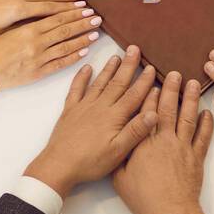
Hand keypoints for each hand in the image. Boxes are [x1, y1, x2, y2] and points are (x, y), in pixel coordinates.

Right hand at [0, 7, 103, 89]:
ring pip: (66, 46)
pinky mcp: (38, 72)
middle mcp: (36, 42)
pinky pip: (60, 64)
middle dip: (83, 23)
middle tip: (97, 17)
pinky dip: (73, 57)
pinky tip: (84, 51)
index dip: (73, 12)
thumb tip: (49, 15)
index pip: (57, 17)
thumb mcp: (11, 28)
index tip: (86, 6)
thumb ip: (30, 22)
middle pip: (65, 29)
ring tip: (95, 33)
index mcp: (28, 28)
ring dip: (82, 39)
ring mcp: (38, 58)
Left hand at [24, 46, 158, 196]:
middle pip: (117, 83)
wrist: (59, 165)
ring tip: (117, 55)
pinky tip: (86, 68)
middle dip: (128, 66)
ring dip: (109, 69)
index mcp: (114, 116)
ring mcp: (83, 107)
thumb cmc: (90, 162)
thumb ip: (136, 131)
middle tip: (135, 48)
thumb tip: (154, 113)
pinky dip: (81, 77)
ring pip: (99, 83)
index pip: (133, 95)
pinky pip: (76, 89)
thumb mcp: (118, 151)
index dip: (144, 81)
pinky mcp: (70, 111)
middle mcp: (100, 107)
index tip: (152, 67)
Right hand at [112, 71, 213, 213]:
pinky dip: (207, 123)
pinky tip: (207, 113)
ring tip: (193, 84)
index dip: (150, 96)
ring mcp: (183, 147)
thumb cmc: (143, 198)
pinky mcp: (196, 157)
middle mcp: (165, 140)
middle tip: (175, 73)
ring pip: (188, 117)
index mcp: (144, 143)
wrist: (170, 212)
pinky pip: (204, 136)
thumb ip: (120, 155)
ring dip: (191, 99)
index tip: (152, 81)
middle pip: (169, 109)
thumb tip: (116, 140)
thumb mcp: (120, 177)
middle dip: (172, 89)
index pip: (148, 113)